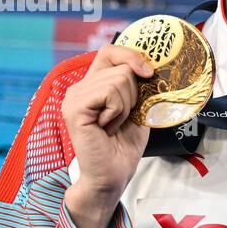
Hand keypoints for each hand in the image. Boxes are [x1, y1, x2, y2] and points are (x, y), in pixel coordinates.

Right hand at [61, 44, 153, 198]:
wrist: (113, 175)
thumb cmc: (124, 146)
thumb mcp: (138, 109)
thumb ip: (139, 87)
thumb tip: (152, 66)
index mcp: (92, 85)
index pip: (110, 52)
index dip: (131, 56)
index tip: (149, 73)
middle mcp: (79, 88)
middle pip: (121, 67)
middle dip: (134, 95)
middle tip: (121, 119)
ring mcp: (74, 97)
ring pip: (118, 80)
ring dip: (126, 107)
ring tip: (112, 126)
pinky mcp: (75, 108)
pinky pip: (109, 93)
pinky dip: (118, 111)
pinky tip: (107, 128)